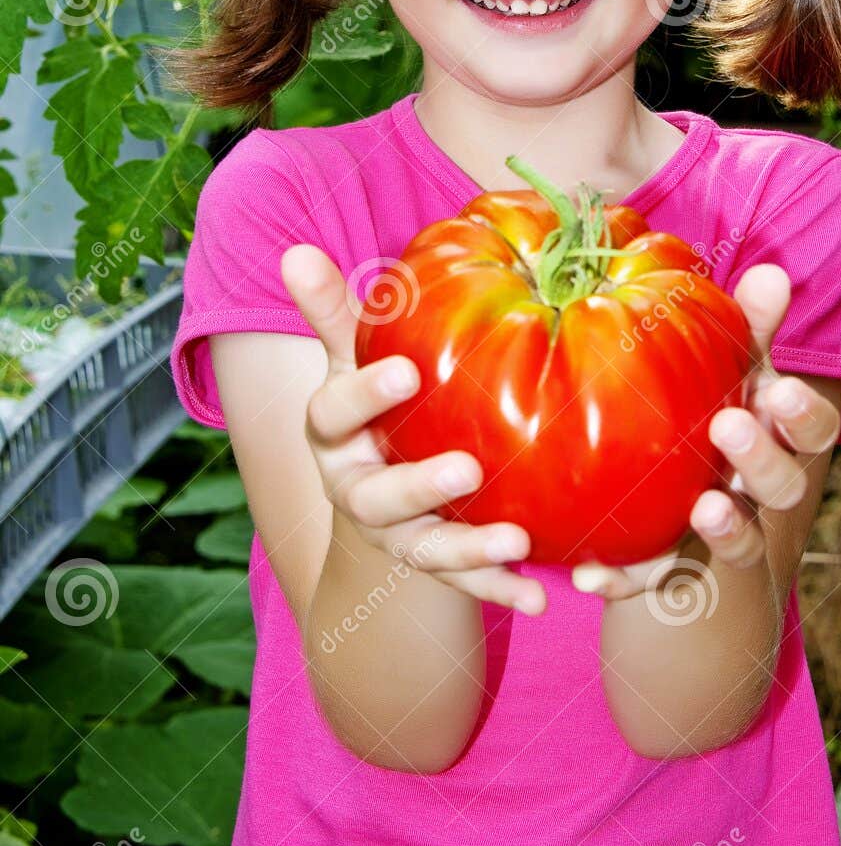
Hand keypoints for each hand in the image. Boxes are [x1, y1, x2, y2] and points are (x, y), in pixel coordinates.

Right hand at [281, 244, 545, 615]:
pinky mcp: (432, 564)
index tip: (405, 372)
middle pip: (375, 496)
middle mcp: (355, 490)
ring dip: (468, 548)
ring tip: (515, 539)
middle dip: (418, 485)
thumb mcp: (352, 360)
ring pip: (423, 547)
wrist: (376, 488)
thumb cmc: (376, 402)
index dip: (365, 395)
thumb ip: (334, 312)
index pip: (334, 415)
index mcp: (332, 435)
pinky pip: (465, 584)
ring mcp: (393, 533)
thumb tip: (295, 250)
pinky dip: (499, 590)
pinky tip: (539, 595)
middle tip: (468, 467)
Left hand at [569, 264, 840, 600]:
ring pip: (742, 543)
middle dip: (764, 461)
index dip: (802, 416)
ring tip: (703, 508)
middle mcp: (760, 491)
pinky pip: (654, 582)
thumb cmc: (701, 404)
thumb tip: (773, 272)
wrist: (667, 493)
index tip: (777, 390)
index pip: (813, 431)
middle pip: (786, 489)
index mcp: (778, 436)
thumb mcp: (724, 364)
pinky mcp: (670, 570)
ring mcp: (720, 536)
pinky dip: (624, 580)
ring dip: (728, 529)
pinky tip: (587, 574)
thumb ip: (747, 325)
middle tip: (727, 427)